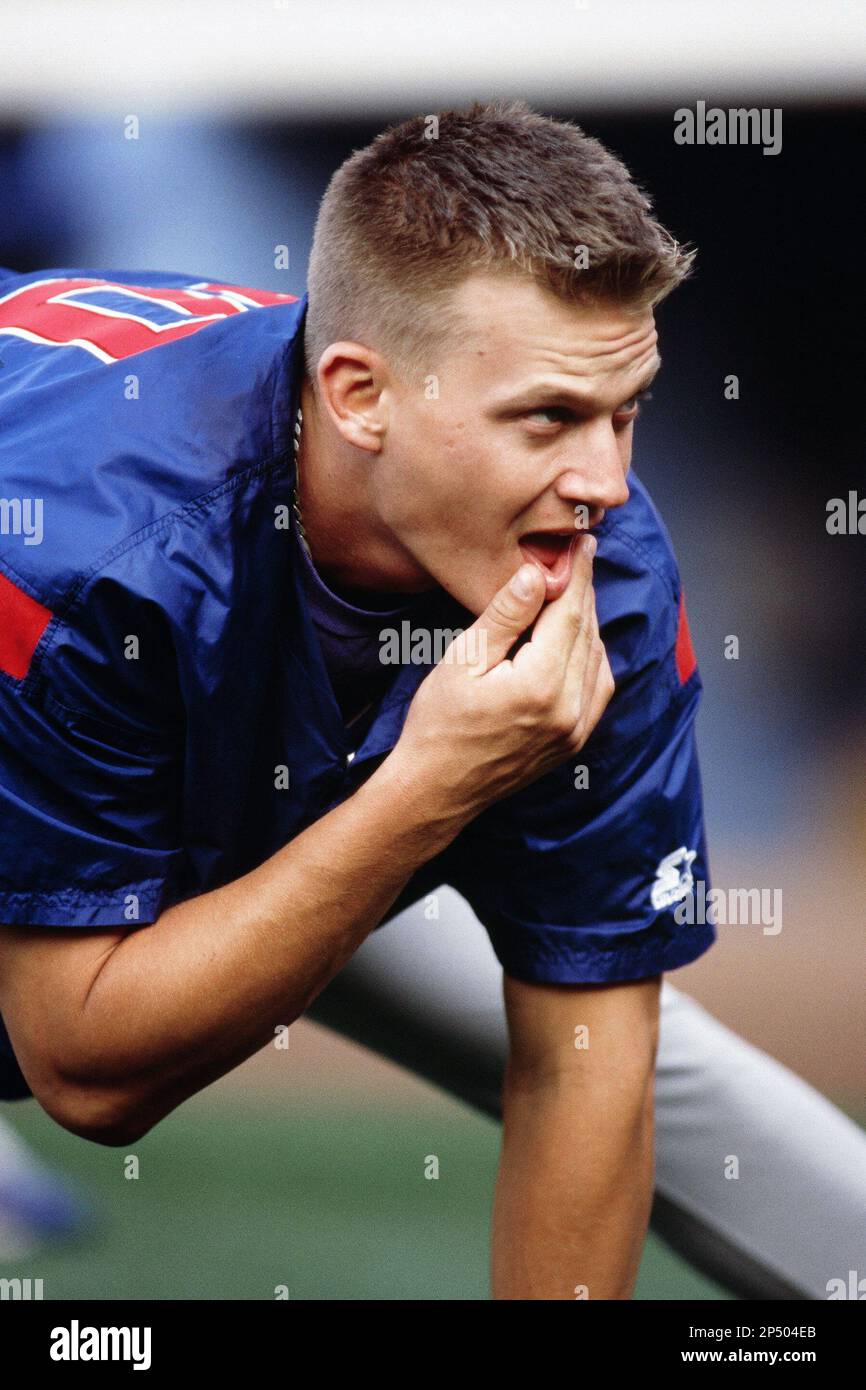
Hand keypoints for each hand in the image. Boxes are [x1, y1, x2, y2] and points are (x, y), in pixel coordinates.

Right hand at [389, 534, 613, 822]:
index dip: (577, 574)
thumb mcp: (463, 659)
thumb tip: (536, 574)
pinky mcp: (574, 741)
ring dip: (590, 624)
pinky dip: (593, 658)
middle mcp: (569, 708)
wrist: (436, 789)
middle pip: (587, 633)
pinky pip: (598, 690)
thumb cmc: (438, 723)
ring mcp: (576, 729)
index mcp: (541, 684)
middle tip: (578, 560)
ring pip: (598, 659)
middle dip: (584, 593)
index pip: (570, 613)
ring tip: (573, 595)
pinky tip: (577, 641)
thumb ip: (505, 615)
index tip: (582, 545)